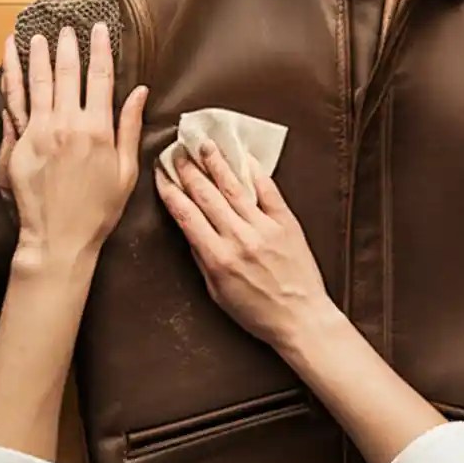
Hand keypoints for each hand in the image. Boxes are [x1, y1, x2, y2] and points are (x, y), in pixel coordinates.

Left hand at [0, 24, 148, 274]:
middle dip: (69, 45)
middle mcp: (69, 125)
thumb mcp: (126, 171)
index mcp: (99, 131)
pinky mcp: (20, 142)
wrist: (59, 238)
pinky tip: (10, 58)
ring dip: (39, 54)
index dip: (101, 50)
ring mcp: (41, 132)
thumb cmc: (99, 210)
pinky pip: (15, 101)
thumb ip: (129, 127)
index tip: (101, 29)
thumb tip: (139, 91)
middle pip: (68, 73)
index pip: (101, 78)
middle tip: (69, 25)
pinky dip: (12, 76)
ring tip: (39, 33)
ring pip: (40, 81)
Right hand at [154, 143, 338, 349]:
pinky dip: (254, 172)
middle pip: (207, 195)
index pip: (186, 215)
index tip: (161, 174)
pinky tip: (243, 156)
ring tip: (205, 144)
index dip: (171, 191)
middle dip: (189, 171)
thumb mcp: (217, 293)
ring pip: (234, 187)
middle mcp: (239, 238)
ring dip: (216, 163)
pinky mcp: (286, 223)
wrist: (301, 318)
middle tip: (177, 151)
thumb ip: (202, 260)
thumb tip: (191, 230)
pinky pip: (268, 191)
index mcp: (218, 258)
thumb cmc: (258, 312)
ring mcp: (264, 228)